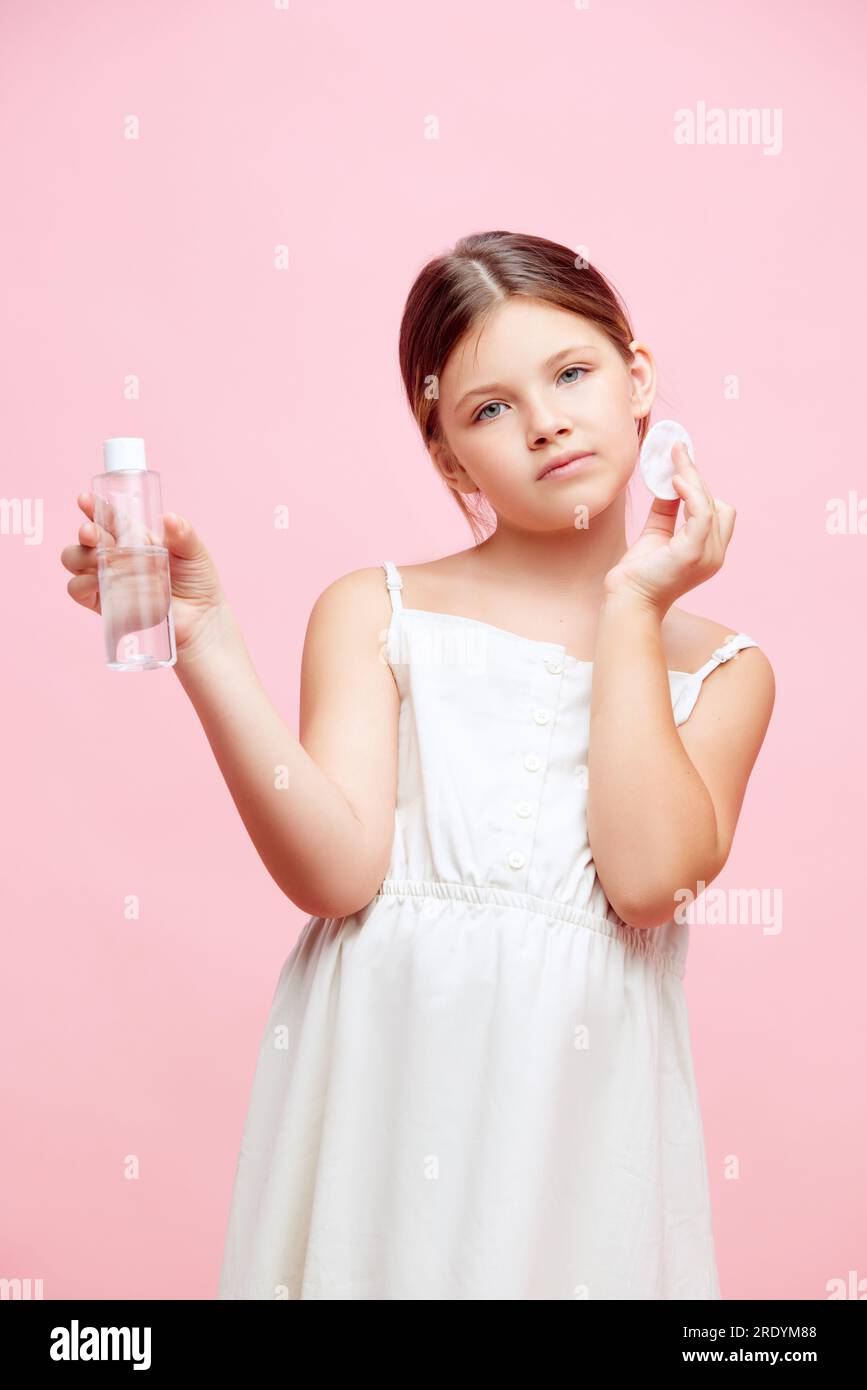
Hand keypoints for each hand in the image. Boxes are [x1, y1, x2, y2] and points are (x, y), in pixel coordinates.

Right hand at [61, 493, 232, 659]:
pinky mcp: (104, 603)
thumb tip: (170, 518)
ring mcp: (108, 579)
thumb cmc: (198, 583)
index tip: (84, 500)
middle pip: (87, 539)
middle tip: (92, 533)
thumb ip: (184, 534)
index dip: (95, 507)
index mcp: (134, 537)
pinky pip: (77, 590)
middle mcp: (116, 555)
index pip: (109, 518)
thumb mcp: (194, 553)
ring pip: (75, 560)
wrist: (201, 620)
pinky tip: (95, 580)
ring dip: (80, 555)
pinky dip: (80, 583)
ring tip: (98, 558)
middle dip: (86, 532)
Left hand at [603, 443, 735, 614]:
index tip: (683, 460)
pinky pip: (702, 514)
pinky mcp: (694, 552)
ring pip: (708, 503)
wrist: (628, 600)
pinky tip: (675, 480)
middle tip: (677, 450)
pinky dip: (691, 493)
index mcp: (709, 550)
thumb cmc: (640, 572)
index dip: (702, 485)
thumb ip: (666, 510)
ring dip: (692, 477)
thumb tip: (669, 482)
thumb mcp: (657, 534)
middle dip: (695, 474)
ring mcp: (708, 555)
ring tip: (675, 459)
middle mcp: (715, 553)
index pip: (716, 510)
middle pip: (714, 502)